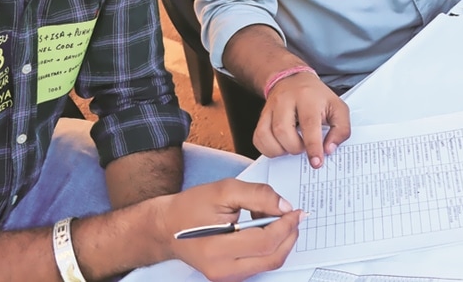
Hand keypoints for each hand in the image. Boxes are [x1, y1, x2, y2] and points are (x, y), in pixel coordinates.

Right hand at [160, 179, 300, 281]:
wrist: (167, 227)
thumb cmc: (191, 207)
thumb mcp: (224, 190)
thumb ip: (257, 195)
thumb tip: (284, 206)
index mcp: (217, 250)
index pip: (265, 241)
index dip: (286, 225)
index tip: (296, 211)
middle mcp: (222, 270)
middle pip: (272, 257)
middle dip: (289, 235)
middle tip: (294, 216)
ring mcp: (226, 277)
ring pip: (269, 263)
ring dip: (280, 241)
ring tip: (274, 219)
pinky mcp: (230, 277)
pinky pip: (260, 264)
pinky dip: (270, 247)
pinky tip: (264, 230)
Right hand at [255, 71, 350, 167]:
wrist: (293, 80)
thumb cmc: (317, 97)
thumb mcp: (338, 108)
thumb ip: (341, 130)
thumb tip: (329, 150)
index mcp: (308, 98)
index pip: (309, 123)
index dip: (313, 146)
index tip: (317, 162)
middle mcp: (286, 100)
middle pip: (283, 131)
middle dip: (295, 148)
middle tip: (305, 147)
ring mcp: (271, 107)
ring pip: (266, 135)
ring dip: (281, 150)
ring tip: (293, 146)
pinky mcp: (262, 116)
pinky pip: (258, 137)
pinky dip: (268, 149)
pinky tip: (281, 146)